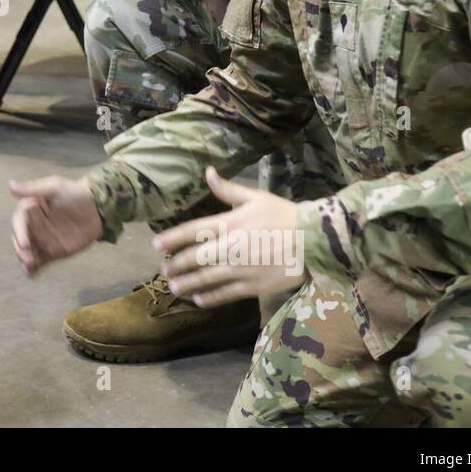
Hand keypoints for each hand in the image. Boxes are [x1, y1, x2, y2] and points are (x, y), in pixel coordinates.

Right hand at [10, 175, 102, 275]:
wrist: (99, 209)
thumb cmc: (76, 193)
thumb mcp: (55, 187)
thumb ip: (33, 188)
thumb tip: (10, 185)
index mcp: (30, 209)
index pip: (19, 221)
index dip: (19, 232)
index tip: (24, 242)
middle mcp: (33, 225)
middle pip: (20, 239)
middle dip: (20, 248)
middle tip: (27, 256)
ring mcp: (42, 239)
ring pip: (27, 251)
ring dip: (25, 259)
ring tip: (30, 265)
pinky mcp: (52, 252)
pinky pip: (40, 262)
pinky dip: (33, 269)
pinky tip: (31, 275)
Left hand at [153, 167, 305, 306]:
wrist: (314, 240)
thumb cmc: (284, 215)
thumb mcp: (255, 197)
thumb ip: (227, 189)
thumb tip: (208, 172)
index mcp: (229, 223)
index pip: (192, 231)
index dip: (171, 238)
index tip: (156, 244)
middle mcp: (230, 247)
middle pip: (194, 258)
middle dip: (175, 265)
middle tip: (163, 269)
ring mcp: (241, 269)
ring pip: (206, 279)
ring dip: (187, 284)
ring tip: (174, 287)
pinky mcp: (253, 286)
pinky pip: (226, 294)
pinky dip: (210, 298)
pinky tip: (198, 300)